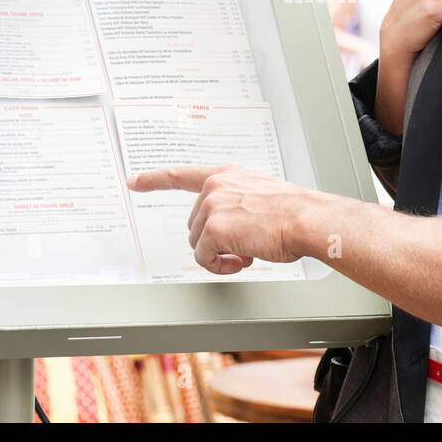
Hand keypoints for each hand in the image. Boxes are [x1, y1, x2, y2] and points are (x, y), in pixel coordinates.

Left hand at [126, 164, 315, 274]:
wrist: (305, 219)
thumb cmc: (293, 211)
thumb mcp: (259, 194)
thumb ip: (236, 203)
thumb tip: (230, 232)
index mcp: (226, 175)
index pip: (182, 175)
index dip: (154, 179)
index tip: (135, 181)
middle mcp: (215, 187)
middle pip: (194, 225)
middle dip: (216, 240)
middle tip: (244, 245)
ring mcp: (211, 207)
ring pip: (198, 244)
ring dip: (220, 254)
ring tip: (247, 252)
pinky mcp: (213, 229)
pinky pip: (204, 259)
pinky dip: (221, 266)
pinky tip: (241, 261)